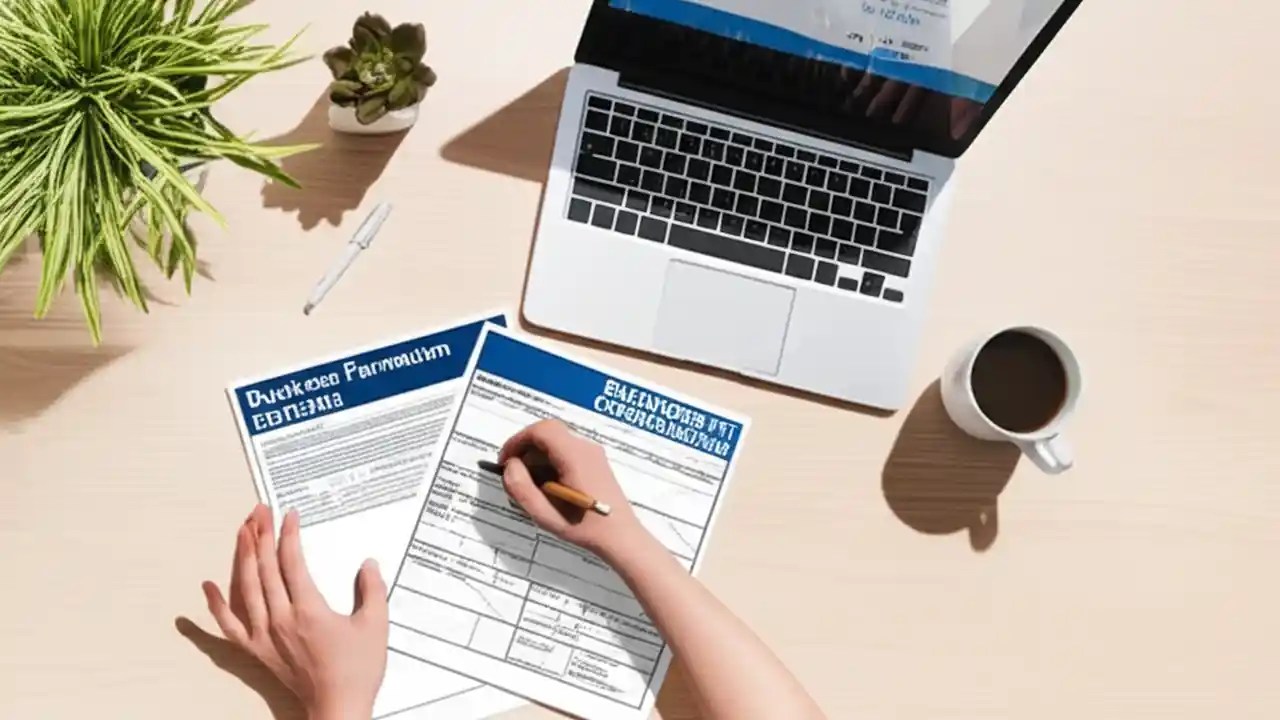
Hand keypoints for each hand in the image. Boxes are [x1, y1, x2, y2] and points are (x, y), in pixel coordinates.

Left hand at [201, 505, 387, 719]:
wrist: (338, 707)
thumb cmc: (357, 671)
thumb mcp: (375, 625)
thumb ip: (372, 590)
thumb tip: (367, 564)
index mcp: (309, 611)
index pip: (292, 562)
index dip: (289, 535)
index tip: (290, 516)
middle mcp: (281, 620)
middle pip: (264, 568)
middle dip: (261, 535)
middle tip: (260, 511)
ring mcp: (265, 635)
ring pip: (246, 588)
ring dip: (241, 556)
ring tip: (241, 531)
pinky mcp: (257, 650)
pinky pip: (229, 625)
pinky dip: (216, 605)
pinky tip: (208, 586)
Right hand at [498, 419, 646, 559]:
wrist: (621, 536)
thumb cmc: (584, 528)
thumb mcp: (546, 515)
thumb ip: (522, 489)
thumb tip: (510, 465)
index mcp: (574, 456)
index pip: (541, 430)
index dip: (517, 440)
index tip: (505, 461)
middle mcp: (585, 448)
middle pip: (548, 433)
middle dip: (526, 450)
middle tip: (515, 476)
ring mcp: (593, 453)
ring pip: (556, 442)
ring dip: (537, 458)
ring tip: (531, 487)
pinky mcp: (595, 461)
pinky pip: (566, 451)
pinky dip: (550, 462)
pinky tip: (548, 488)